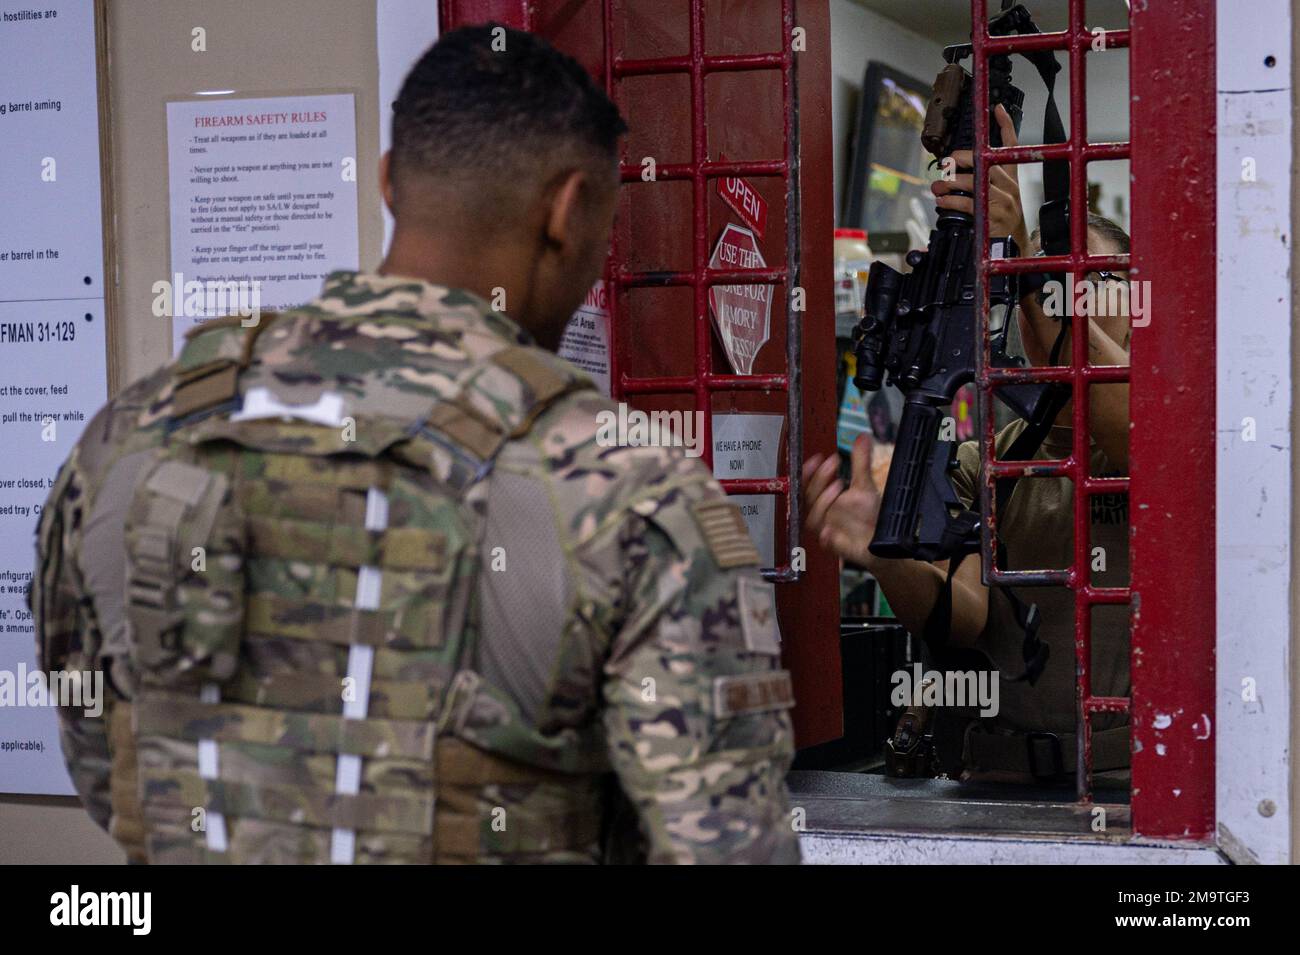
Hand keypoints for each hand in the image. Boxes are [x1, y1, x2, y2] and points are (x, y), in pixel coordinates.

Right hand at [801, 433, 881, 568]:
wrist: (880, 541)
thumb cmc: (868, 516)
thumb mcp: (865, 486)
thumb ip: (860, 462)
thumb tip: (863, 436)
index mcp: (825, 499)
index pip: (809, 484)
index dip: (810, 471)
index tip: (818, 458)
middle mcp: (823, 514)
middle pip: (809, 498)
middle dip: (818, 480)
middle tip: (831, 465)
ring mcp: (828, 530)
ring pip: (813, 519)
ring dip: (822, 502)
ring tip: (837, 487)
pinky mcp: (837, 547)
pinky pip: (826, 544)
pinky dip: (826, 538)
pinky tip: (828, 531)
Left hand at [929, 104, 1029, 254]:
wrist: (1014, 248)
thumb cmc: (1001, 221)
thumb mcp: (997, 197)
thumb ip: (981, 183)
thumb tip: (952, 175)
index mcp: (1011, 178)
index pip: (1012, 146)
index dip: (1006, 126)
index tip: (997, 108)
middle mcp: (1009, 185)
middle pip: (986, 161)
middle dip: (961, 159)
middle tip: (946, 163)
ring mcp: (1003, 200)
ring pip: (974, 181)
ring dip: (950, 183)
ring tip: (937, 188)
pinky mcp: (994, 215)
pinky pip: (969, 203)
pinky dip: (951, 202)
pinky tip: (941, 202)